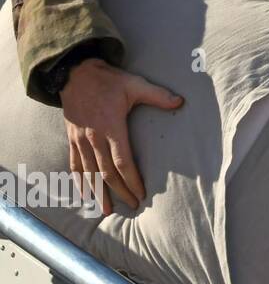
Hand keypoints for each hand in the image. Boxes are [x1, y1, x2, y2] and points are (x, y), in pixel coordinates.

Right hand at [59, 58, 183, 215]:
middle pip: (107, 172)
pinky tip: (85, 194)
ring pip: (89, 173)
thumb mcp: (134, 84)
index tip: (141, 194)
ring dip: (98, 192)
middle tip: (133, 206)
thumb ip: (158, 95)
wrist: (74, 74)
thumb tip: (181, 102)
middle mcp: (93, 138)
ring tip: (107, 210)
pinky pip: (74, 165)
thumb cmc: (108, 81)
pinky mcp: (71, 139)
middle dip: (120, 191)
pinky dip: (80, 182)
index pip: (123, 162)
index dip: (132, 180)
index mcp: (111, 127)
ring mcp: (80, 141)